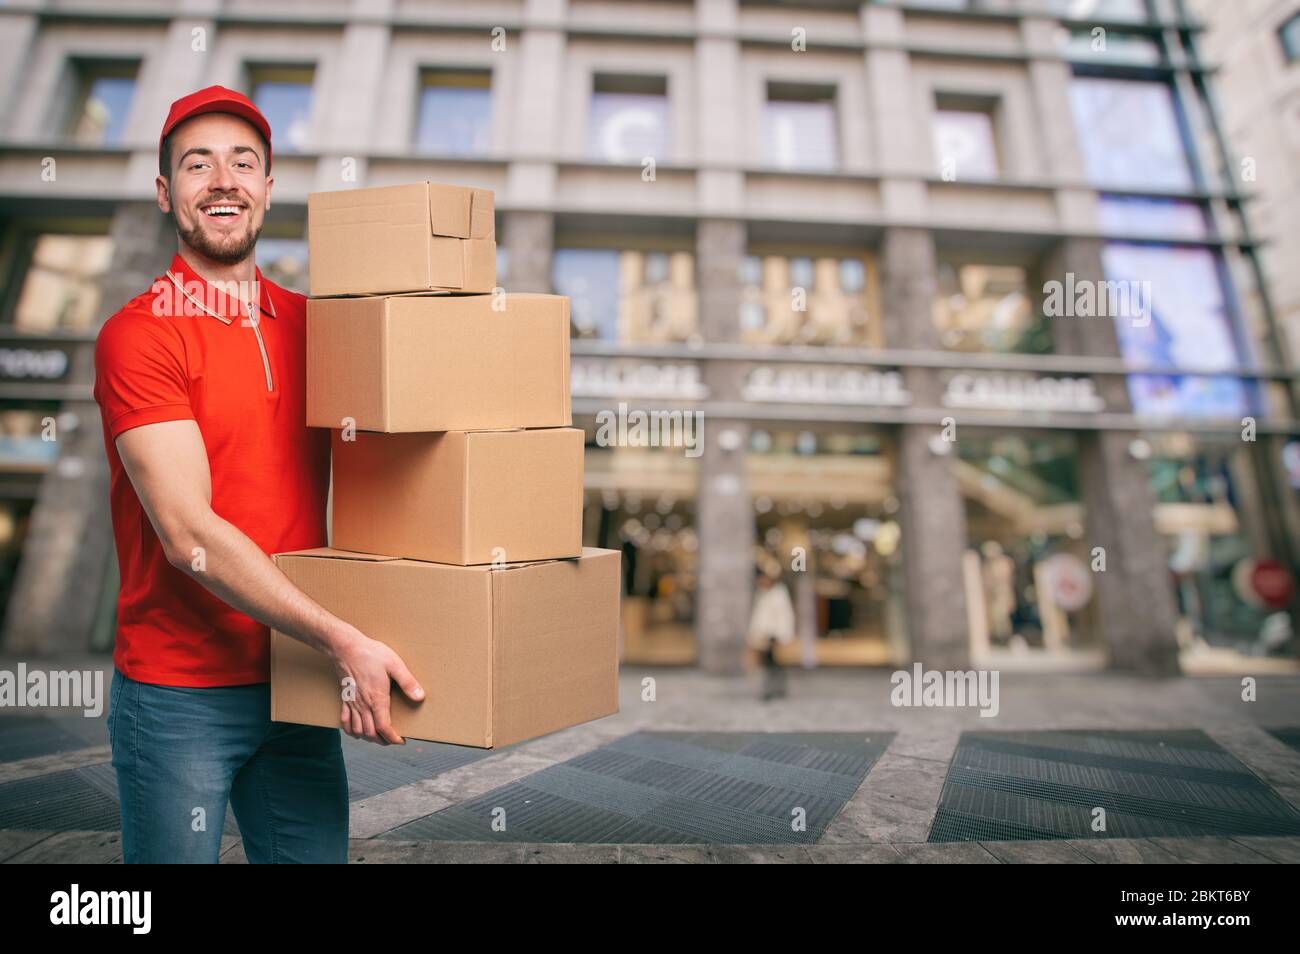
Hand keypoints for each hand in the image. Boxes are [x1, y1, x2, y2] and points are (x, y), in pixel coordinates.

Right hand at [329, 629, 424, 744]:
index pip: (383, 728)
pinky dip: (351, 731)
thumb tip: (420, 697)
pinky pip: (344, 722)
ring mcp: (352, 703)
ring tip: (379, 737)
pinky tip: (357, 731)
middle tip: (393, 739)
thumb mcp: (394, 665)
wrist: (346, 647)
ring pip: (357, 730)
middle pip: (370, 733)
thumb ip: (407, 682)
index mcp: (377, 699)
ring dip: (368, 738)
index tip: (401, 740)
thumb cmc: (371, 654)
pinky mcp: (345, 699)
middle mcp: (363, 705)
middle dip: (383, 741)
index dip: (393, 738)